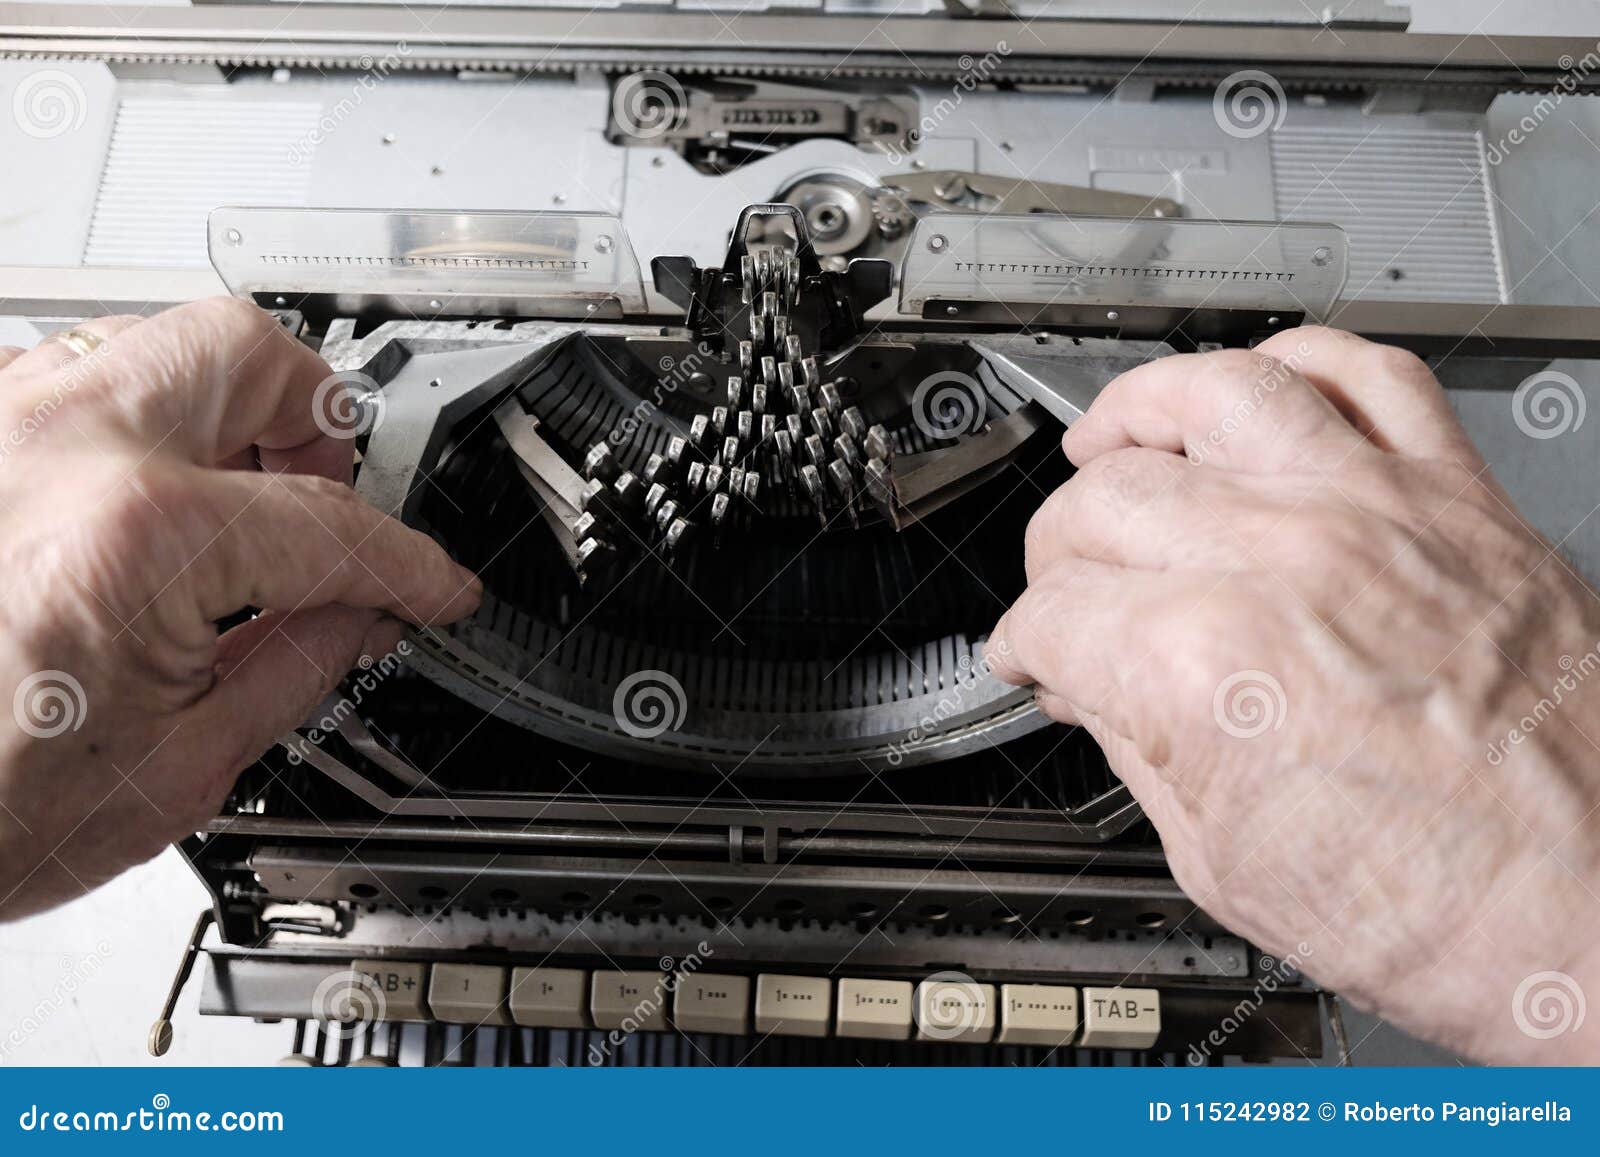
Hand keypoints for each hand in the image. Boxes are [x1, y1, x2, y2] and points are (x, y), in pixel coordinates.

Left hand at [0, 300, 480, 918]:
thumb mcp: (179, 770)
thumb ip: (300, 667)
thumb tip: (363, 613)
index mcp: (134, 538)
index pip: (331, 523)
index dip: (409, 565)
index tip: (429, 585)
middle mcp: (54, 446)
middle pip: (250, 348)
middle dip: (319, 422)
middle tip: (328, 497)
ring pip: (153, 340)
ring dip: (219, 415)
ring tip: (231, 506)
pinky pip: (68, 384)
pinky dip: (129, 432)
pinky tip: (139, 510)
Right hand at [988, 326, 1599, 1063]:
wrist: (1597, 910)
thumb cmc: (1443, 912)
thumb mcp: (1223, 862)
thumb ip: (1135, 747)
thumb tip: (1090, 685)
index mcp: (1201, 664)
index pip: (1054, 614)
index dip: (1024, 643)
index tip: (1033, 657)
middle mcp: (1281, 561)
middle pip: (1105, 501)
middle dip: (1056, 552)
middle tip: (1066, 588)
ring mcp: (1373, 514)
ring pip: (1217, 395)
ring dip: (1141, 411)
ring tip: (1113, 437)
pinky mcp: (1457, 499)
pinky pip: (1367, 374)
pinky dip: (1297, 364)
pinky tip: (1260, 392)